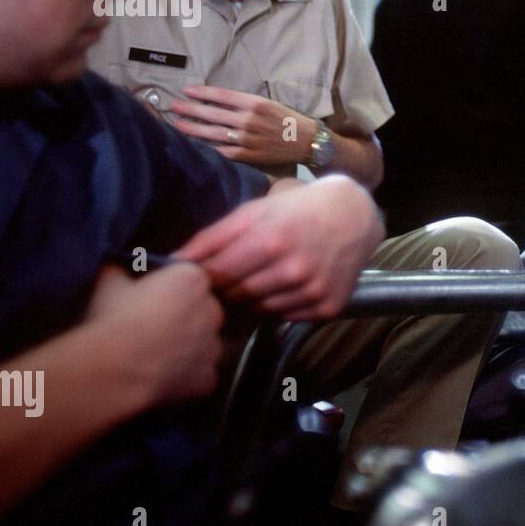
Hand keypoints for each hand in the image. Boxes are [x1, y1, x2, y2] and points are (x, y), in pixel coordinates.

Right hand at [83, 263, 224, 406]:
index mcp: (192, 280)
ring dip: (187, 347)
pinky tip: (162, 376)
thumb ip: (122, 272)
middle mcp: (212, 310)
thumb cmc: (112, 321)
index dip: (168, 290)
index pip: (189, 279)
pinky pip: (202, 374)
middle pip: (202, 310)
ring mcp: (213, 346)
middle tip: (151, 328)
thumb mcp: (107, 281)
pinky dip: (187, 376)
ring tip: (154, 355)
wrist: (114, 369)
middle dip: (182, 317)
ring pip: (204, 343)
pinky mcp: (208, 378)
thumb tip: (119, 270)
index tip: (150, 300)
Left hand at [171, 84, 317, 166]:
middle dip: (190, 109)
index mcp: (255, 103)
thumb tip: (218, 102)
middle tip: (173, 106)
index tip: (186, 90)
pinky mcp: (249, 155)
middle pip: (212, 113)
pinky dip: (207, 148)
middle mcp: (249, 120)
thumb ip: (245, 103)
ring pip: (213, 133)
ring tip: (177, 123)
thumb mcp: (269, 103)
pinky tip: (194, 144)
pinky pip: (223, 151)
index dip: (201, 92)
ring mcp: (248, 139)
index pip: (221, 95)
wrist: (306, 141)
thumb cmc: (288, 119)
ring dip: (193, 128)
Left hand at [173, 175, 384, 319]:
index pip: (218, 275)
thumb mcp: (252, 212)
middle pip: (238, 295)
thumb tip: (172, 262)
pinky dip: (282, 304)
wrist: (353, 215)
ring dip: (256, 296)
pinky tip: (289, 284)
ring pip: (261, 309)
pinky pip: (288, 316)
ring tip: (267, 274)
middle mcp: (294, 270)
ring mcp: (313, 291)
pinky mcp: (328, 307)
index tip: (207, 270)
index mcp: (270, 241)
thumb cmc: (295, 209)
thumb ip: (211, 238)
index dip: (208, 273)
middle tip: (240, 270)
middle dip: (232, 285)